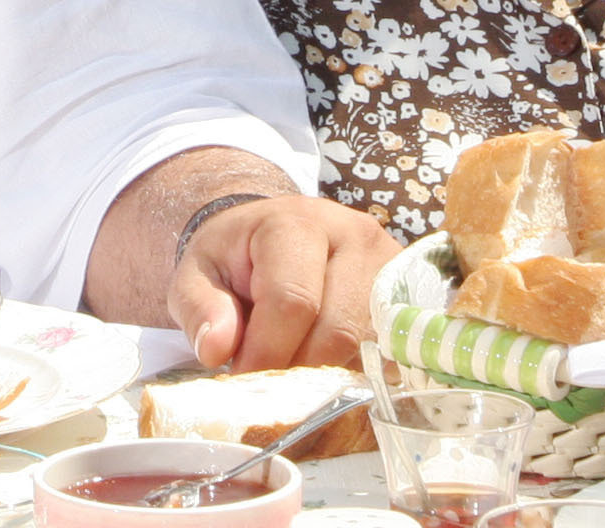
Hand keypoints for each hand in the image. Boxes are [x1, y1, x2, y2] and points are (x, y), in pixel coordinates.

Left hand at [170, 196, 396, 370]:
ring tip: (294, 367)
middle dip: (298, 370)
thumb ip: (201, 307)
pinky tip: (325, 368)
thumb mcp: (198, 272)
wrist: (272, 232)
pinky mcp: (406, 293)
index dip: (267, 351)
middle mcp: (353, 236)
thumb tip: (217, 350)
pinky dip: (356, 372)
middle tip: (270, 382)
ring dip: (328, 375)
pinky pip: (390, 352)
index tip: (242, 376)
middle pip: (337, 330)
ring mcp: (388, 264)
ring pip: (367, 347)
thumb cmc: (236, 256)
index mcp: (297, 223)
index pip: (293, 300)